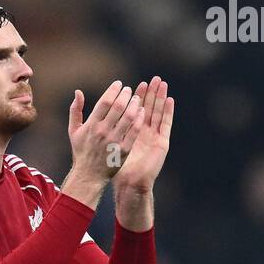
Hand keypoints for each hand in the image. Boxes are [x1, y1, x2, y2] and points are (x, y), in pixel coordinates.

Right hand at [61, 81, 144, 207]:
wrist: (89, 176)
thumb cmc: (82, 151)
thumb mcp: (74, 131)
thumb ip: (75, 110)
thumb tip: (78, 92)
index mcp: (91, 125)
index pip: (105, 101)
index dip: (114, 90)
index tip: (119, 84)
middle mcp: (103, 132)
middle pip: (118, 106)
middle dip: (126, 94)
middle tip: (129, 90)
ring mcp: (114, 141)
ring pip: (129, 117)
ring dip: (135, 105)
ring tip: (137, 99)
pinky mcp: (124, 150)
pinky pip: (134, 131)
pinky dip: (139, 119)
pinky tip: (141, 113)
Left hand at [112, 77, 173, 194]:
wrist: (129, 184)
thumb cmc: (114, 168)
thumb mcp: (105, 146)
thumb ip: (101, 131)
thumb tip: (94, 119)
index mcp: (130, 132)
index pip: (133, 110)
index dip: (134, 97)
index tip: (131, 85)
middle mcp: (143, 133)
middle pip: (148, 108)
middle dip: (150, 93)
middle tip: (152, 79)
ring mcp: (153, 137)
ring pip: (158, 113)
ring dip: (160, 98)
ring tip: (162, 83)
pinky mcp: (161, 143)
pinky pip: (166, 124)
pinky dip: (168, 112)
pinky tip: (170, 100)